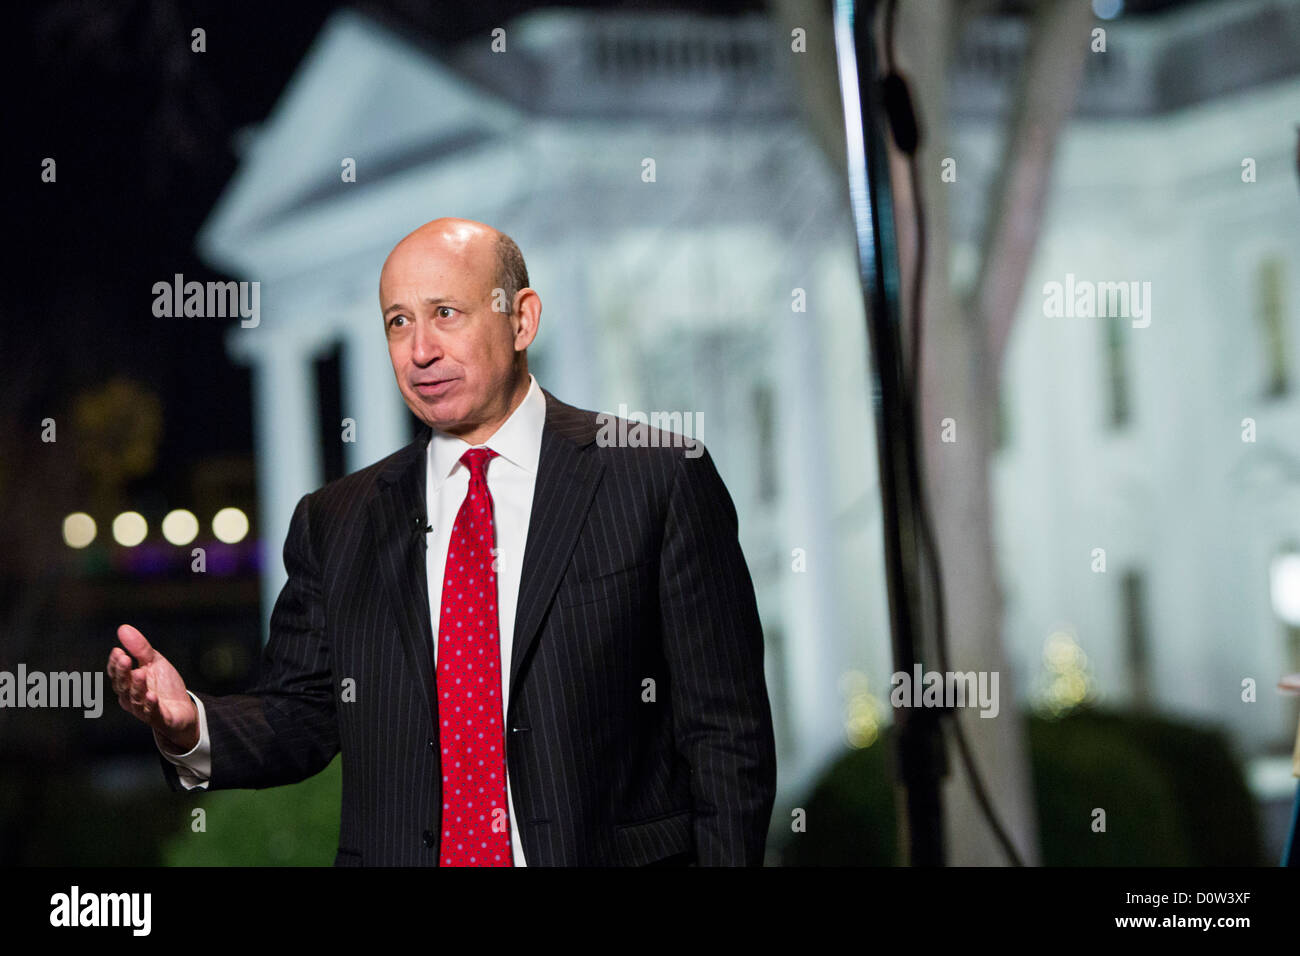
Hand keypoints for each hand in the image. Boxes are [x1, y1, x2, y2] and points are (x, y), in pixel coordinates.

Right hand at [107, 624, 198, 752]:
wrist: (183, 709)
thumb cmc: (164, 685)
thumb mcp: (154, 662)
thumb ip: (139, 648)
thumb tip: (123, 628)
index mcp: (128, 683)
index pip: (117, 673)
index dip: (115, 664)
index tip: (118, 651)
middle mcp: (131, 698)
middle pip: (123, 685)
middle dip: (123, 672)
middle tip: (124, 659)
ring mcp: (143, 709)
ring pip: (136, 698)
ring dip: (137, 686)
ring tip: (141, 673)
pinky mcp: (158, 718)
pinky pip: (152, 712)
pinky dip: (151, 705)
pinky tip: (152, 696)